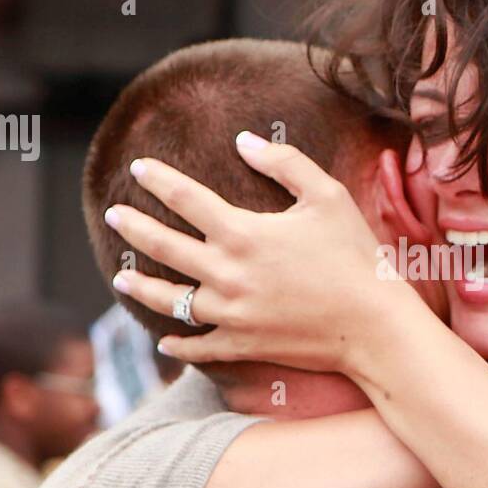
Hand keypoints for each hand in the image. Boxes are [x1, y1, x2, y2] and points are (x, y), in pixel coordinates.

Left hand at [105, 132, 420, 373]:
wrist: (373, 324)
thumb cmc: (356, 255)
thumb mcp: (327, 196)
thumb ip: (284, 163)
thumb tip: (244, 141)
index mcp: (243, 233)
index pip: (186, 198)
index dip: (158, 179)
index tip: (138, 167)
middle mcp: (226, 273)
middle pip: (164, 246)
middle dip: (134, 227)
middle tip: (114, 215)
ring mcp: (230, 313)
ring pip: (169, 300)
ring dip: (141, 286)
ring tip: (121, 276)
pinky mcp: (242, 344)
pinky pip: (197, 347)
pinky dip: (177, 345)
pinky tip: (164, 341)